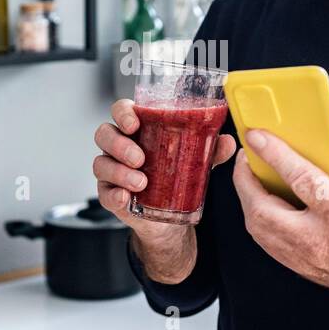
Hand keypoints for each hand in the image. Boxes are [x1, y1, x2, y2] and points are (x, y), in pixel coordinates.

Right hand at [93, 99, 235, 282]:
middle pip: (104, 134)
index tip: (134, 123)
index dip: (123, 113)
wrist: (169, 218)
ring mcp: (111, 171)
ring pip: (101, 164)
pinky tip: (126, 198)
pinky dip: (114, 195)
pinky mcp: (110, 195)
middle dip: (119, 144)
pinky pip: (104, 193)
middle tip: (140, 158)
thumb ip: (210, 151)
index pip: (121, 111)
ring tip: (141, 182)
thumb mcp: (194, 162)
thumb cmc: (175, 178)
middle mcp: (119, 147)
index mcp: (137, 131)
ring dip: (119, 172)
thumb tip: (227, 141)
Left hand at [231, 128, 328, 315]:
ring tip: (251, 175)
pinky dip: (255, 217)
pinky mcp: (296, 265)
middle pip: (262, 208)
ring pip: (257, 227)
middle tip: (246, 157)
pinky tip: (260, 201)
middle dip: (245, 180)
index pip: (300, 179)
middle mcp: (316, 238)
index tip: (257, 137)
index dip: (275, 155)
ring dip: (246, 198)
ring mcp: (302, 256)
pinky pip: (263, 240)